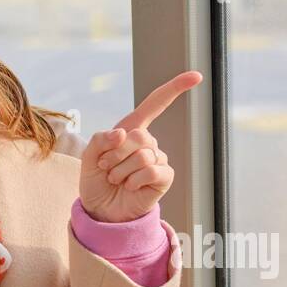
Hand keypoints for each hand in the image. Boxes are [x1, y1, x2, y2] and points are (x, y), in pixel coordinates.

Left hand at [79, 70, 202, 222]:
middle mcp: (148, 142)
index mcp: (131, 129)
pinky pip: (153, 170)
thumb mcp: (89, 156)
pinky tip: (131, 187)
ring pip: (143, 155)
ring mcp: (158, 159)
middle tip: (106, 168)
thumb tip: (124, 134)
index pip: (156, 103)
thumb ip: (101, 139)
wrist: (101, 210)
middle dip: (115, 154)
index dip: (176, 88)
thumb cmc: (97, 181)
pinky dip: (135, 180)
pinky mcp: (164, 177)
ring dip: (121, 170)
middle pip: (138, 135)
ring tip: (116, 179)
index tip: (197, 76)